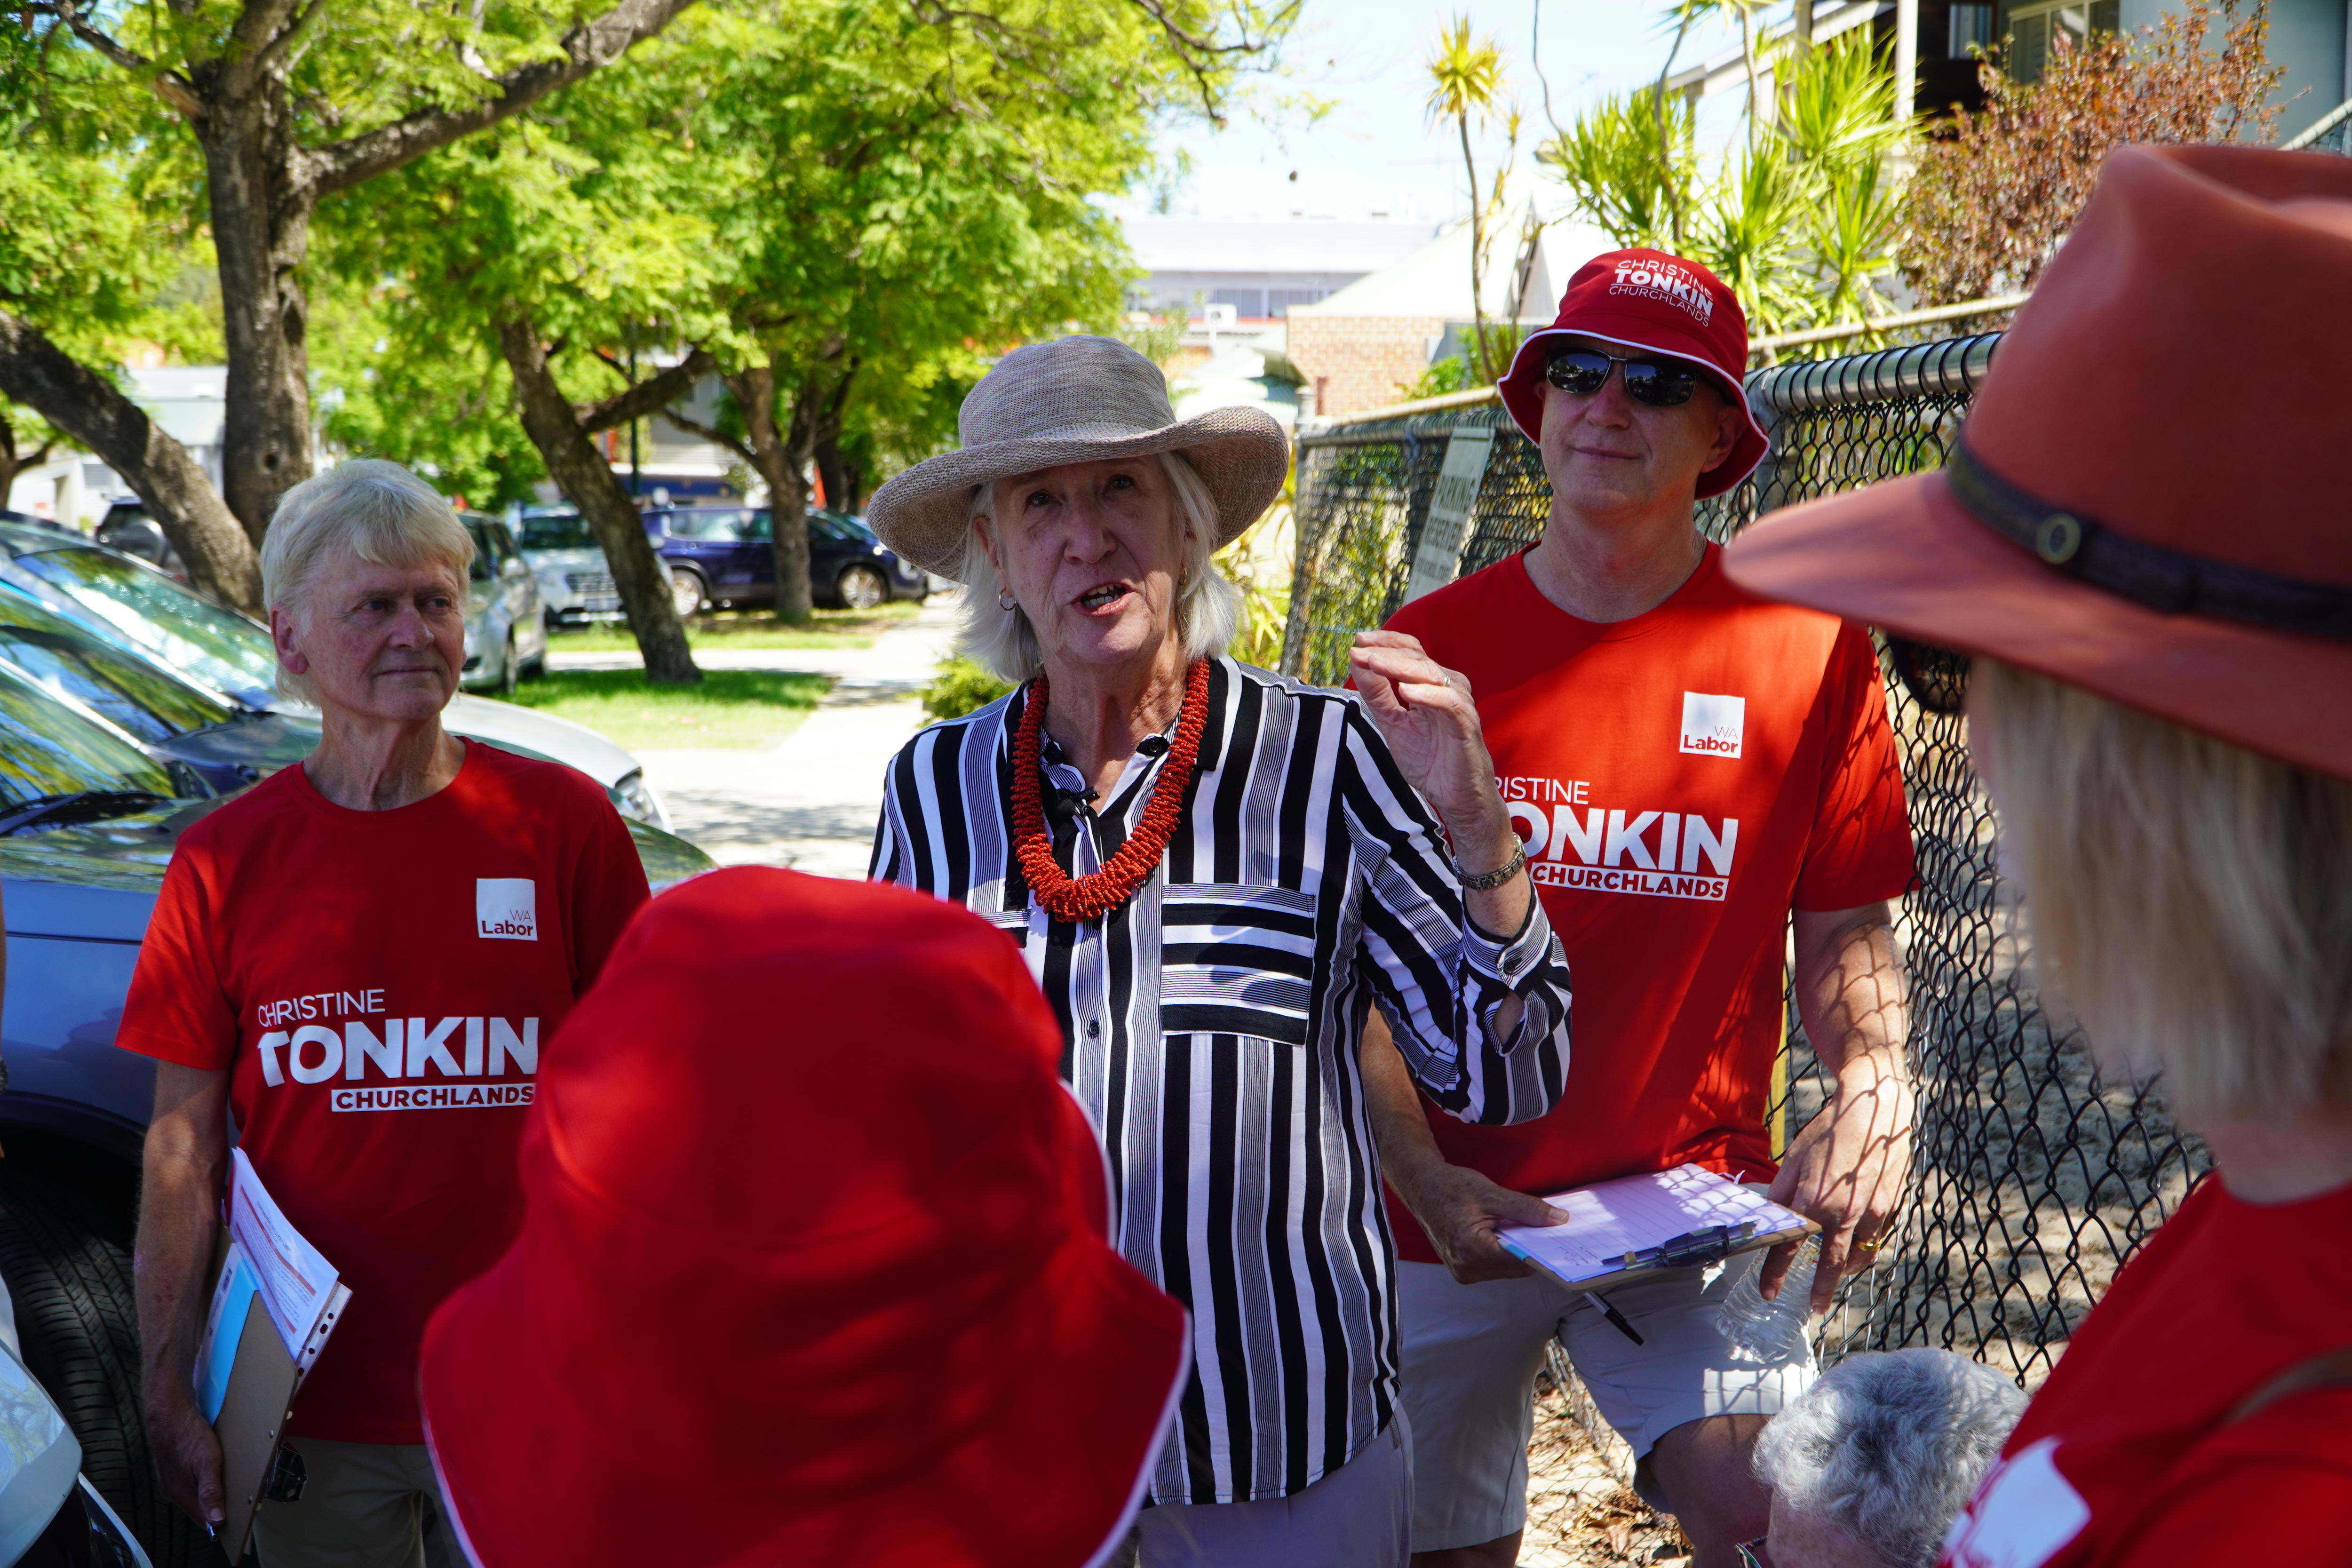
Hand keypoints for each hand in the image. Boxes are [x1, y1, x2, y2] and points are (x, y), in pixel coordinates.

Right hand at [148, 1390, 225, 1529]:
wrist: (168, 1410)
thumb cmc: (188, 1434)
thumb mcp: (206, 1462)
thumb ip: (210, 1491)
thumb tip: (216, 1520)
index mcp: (179, 1493)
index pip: (201, 1519)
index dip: (218, 1520)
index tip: (237, 1517)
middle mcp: (172, 1490)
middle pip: (198, 1506)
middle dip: (216, 1505)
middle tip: (239, 1499)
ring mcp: (171, 1477)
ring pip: (195, 1492)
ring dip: (211, 1491)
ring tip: (230, 1485)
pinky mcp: (174, 1466)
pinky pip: (191, 1480)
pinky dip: (204, 1479)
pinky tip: (214, 1471)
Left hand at [1348, 632, 1512, 863]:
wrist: (1455, 796)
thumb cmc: (1429, 759)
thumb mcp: (1393, 723)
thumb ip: (1377, 694)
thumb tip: (1357, 660)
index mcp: (1431, 683)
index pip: (1410, 650)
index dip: (1385, 642)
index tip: (1358, 639)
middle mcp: (1448, 686)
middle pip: (1417, 658)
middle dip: (1385, 652)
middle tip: (1358, 649)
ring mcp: (1459, 703)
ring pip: (1430, 674)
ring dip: (1399, 667)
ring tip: (1373, 662)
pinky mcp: (1467, 723)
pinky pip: (1449, 703)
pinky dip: (1428, 695)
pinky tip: (1406, 693)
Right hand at [1391, 1160, 1568, 1284]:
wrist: (1422, 1187)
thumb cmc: (1452, 1188)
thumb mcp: (1493, 1194)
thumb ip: (1528, 1210)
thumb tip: (1560, 1219)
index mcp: (1472, 1249)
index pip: (1520, 1261)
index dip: (1540, 1249)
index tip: (1555, 1237)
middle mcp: (1466, 1268)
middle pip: (1516, 1268)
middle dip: (1526, 1247)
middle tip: (1530, 1223)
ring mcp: (1463, 1272)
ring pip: (1507, 1270)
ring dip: (1513, 1250)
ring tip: (1504, 1225)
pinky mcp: (1463, 1271)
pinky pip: (1494, 1268)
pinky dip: (1501, 1252)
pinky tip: (1495, 1232)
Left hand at [1760, 1063, 1914, 1312]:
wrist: (1873, 1109)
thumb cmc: (1828, 1132)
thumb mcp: (1793, 1160)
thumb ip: (1783, 1195)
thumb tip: (1773, 1222)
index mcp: (1812, 1201)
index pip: (1788, 1248)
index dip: (1775, 1273)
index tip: (1768, 1292)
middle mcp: (1843, 1213)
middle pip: (1831, 1265)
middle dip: (1821, 1290)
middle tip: (1813, 1308)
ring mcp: (1871, 1212)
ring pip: (1860, 1254)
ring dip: (1846, 1267)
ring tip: (1836, 1272)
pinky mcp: (1890, 1207)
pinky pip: (1876, 1237)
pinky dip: (1865, 1245)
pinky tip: (1858, 1242)